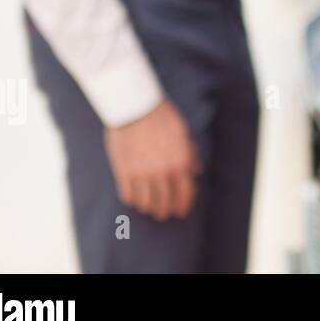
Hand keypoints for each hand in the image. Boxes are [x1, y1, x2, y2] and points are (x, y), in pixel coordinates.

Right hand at [104, 98, 199, 220]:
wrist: (136, 107)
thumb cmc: (162, 117)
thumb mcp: (183, 134)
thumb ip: (189, 154)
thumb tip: (195, 171)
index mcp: (180, 163)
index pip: (185, 194)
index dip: (183, 205)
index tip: (181, 211)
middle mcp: (162, 173)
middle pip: (164, 203)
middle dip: (165, 211)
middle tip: (163, 213)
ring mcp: (142, 174)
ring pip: (146, 203)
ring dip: (149, 207)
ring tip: (149, 207)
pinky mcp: (124, 173)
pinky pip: (128, 195)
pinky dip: (133, 199)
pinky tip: (135, 198)